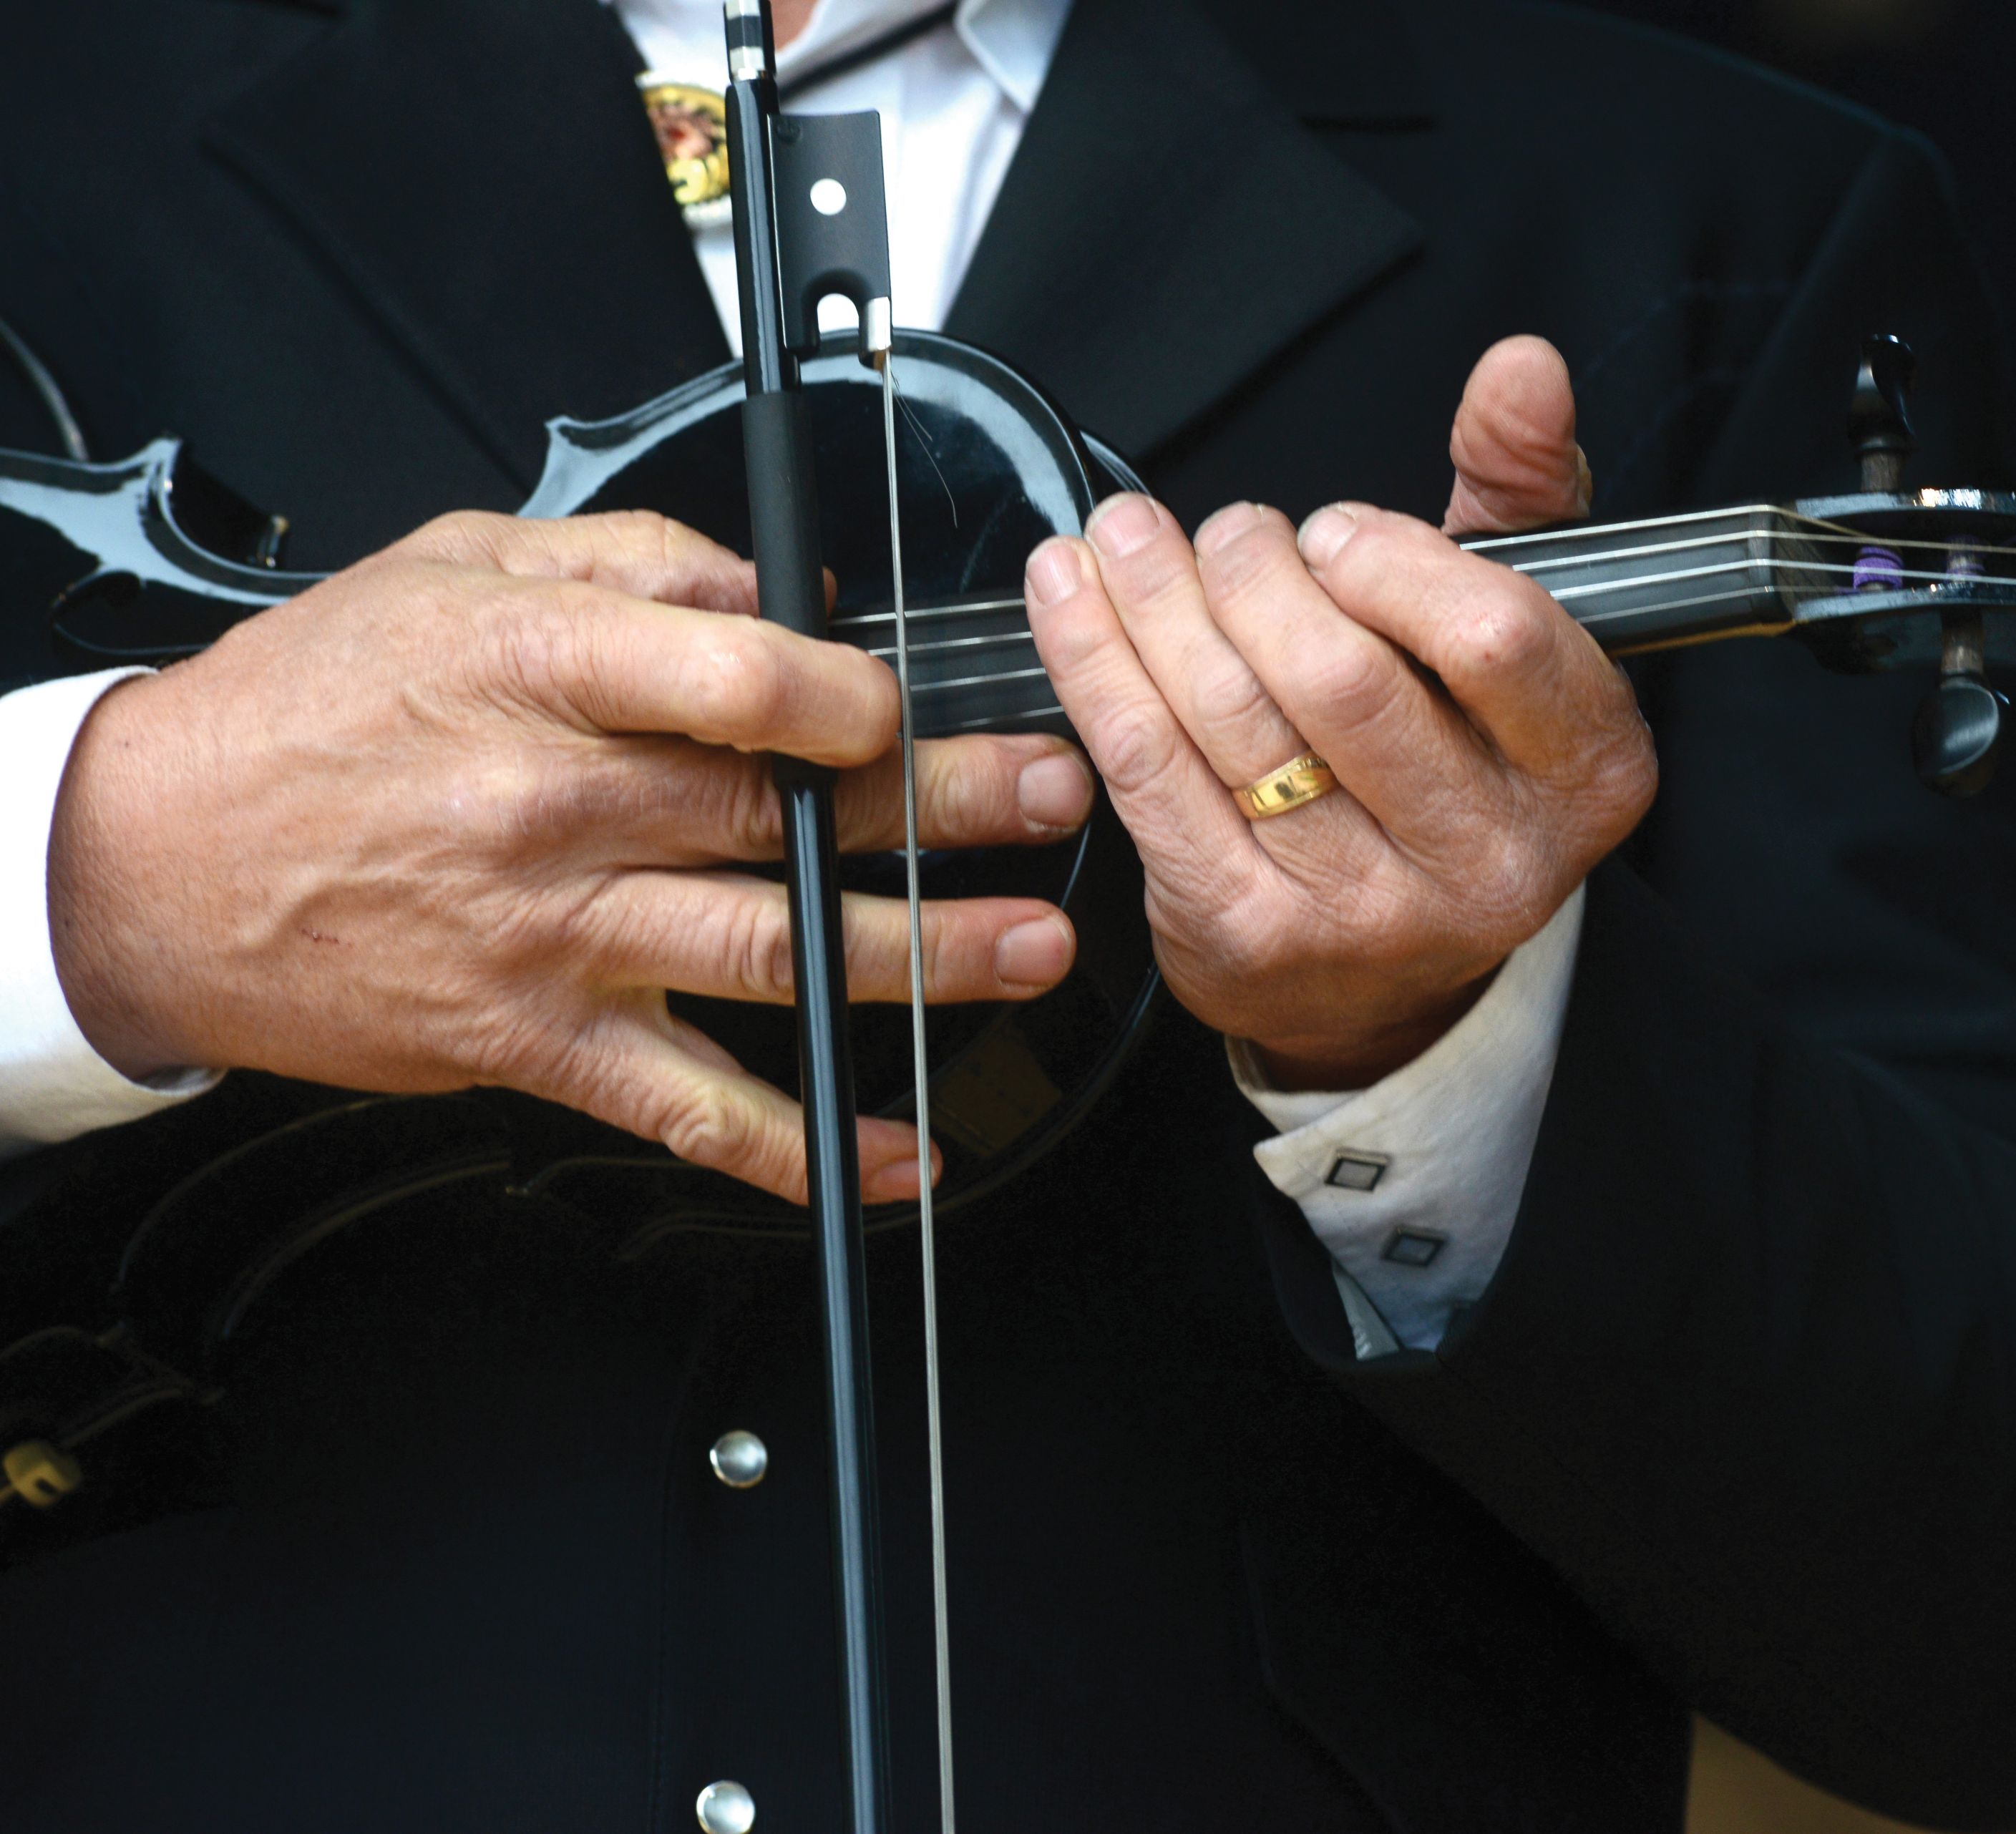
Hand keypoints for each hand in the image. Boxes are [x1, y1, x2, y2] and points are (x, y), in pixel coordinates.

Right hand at [47, 510, 1091, 1202]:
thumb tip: (769, 586)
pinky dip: (801, 1148)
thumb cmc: (310, 707)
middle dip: (945, 808)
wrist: (156, 857)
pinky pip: (693, 1108)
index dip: (849, 692)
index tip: (917, 697)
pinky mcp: (537, 1042)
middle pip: (786, 812)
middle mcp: (557, 809)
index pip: (732, 678)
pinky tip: (895, 1157)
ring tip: (1035, 947)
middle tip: (1054, 798)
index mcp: (536, 674)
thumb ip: (623, 564)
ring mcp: (554, 936)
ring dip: (923, 957)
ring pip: (776, 951)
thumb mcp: (451, 571)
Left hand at [1020, 336, 1654, 1087]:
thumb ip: (1522, 487)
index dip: (1395, 563)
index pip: (1495, 637)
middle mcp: (1491, 857)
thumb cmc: (1449, 763)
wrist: (1386, 974)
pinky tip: (1070, 597)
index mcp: (1586, 771)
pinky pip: (1150, 771)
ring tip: (1126, 539)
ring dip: (1155, 600)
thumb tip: (1523, 366)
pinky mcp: (1251, 935)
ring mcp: (1370, 910)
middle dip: (1256, 574)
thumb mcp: (1515, 625)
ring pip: (1234, 717)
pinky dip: (1095, 663)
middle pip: (1344, 676)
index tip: (1334, 532)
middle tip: (1227, 537)